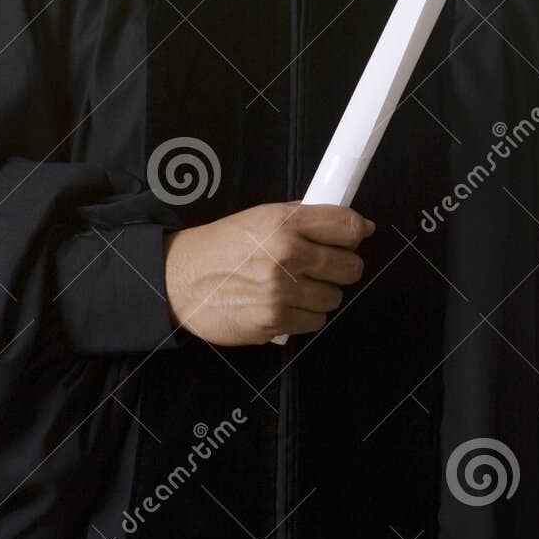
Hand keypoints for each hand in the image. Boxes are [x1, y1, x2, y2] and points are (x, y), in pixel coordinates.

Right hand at [162, 200, 375, 347]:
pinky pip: (315, 322)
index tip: (351, 239)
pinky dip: (305, 316)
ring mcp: (280, 291)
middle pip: (350, 267)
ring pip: (334, 298)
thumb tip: (359, 227)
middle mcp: (286, 254)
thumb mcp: (261, 216)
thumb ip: (307, 218)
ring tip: (297, 286)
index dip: (356, 233)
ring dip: (321, 294)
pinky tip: (285, 304)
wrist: (180, 279)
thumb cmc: (223, 246)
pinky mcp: (273, 321)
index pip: (348, 227)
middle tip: (323, 266)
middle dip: (342, 267)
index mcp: (284, 222)